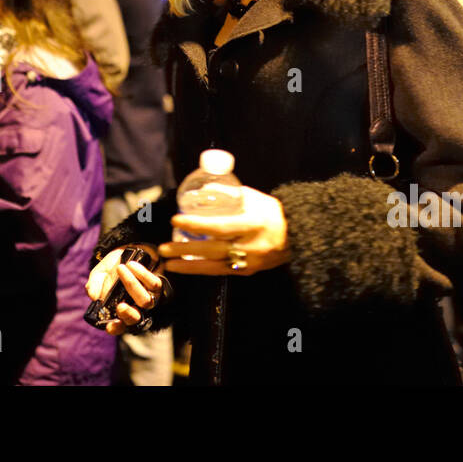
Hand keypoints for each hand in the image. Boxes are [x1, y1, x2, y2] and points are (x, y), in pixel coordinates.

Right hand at [85, 246, 163, 335]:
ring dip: (131, 284)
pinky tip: (131, 264)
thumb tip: (94, 297)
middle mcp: (135, 308)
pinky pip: (153, 285)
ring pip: (145, 301)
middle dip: (128, 315)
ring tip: (120, 268)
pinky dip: (142, 274)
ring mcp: (148, 298)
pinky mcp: (157, 286)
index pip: (119, 326)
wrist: (126, 251)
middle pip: (136, 320)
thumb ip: (94, 286)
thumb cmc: (111, 268)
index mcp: (119, 310)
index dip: (115, 328)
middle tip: (120, 306)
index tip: (109, 326)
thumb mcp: (98, 275)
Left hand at [160, 185, 290, 275]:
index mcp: (252, 224)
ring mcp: (250, 262)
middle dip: (185, 250)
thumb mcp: (253, 198)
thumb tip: (202, 190)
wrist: (299, 235)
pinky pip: (222, 271)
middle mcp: (250, 246)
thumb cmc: (273, 212)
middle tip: (164, 248)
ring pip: (214, 267)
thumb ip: (229, 194)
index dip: (196, 225)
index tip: (176, 220)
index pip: (219, 226)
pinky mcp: (248, 271)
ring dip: (189, 266)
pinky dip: (203, 269)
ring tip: (169, 263)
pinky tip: (188, 267)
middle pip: (212, 250)